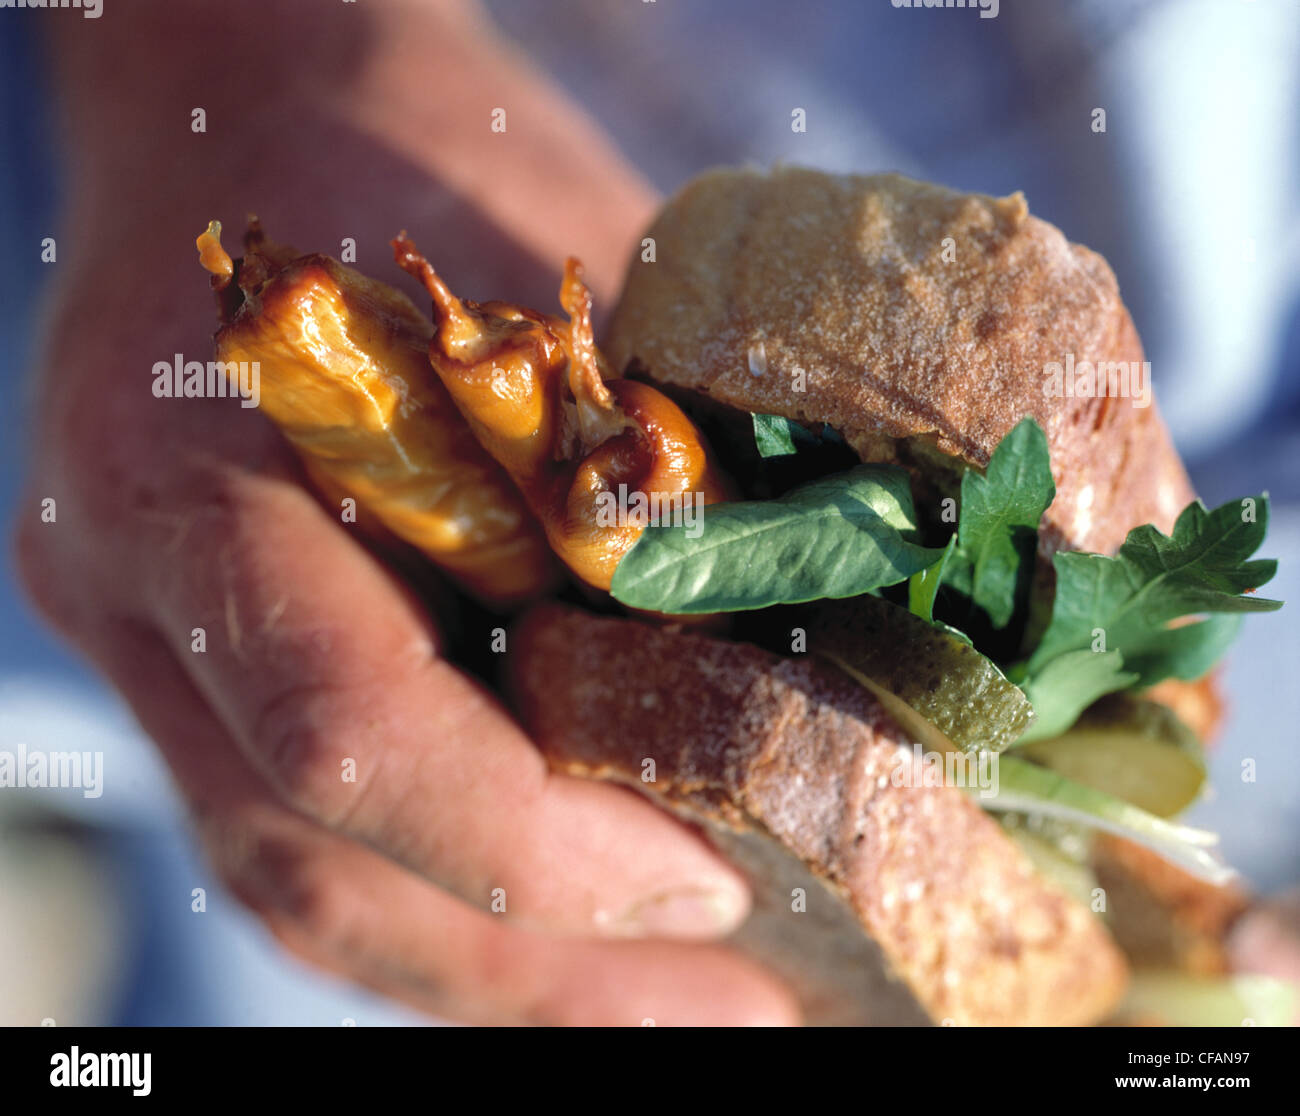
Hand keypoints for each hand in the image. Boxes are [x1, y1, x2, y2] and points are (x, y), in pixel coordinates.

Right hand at [13, 0, 798, 1025]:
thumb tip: (818, 637)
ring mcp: (153, 635)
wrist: (264, 90)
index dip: (533, 846)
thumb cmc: (412, 148)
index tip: (710, 887)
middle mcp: (140, 588)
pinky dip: (456, 898)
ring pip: (307, 882)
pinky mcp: (201, 652)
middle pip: (313, 866)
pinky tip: (575, 925)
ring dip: (503, 970)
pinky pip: (317, 828)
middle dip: (536, 972)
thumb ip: (636, 461)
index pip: (342, 731)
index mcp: (197, 470)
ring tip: (679, 1006)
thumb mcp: (539, 274)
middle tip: (734, 1008)